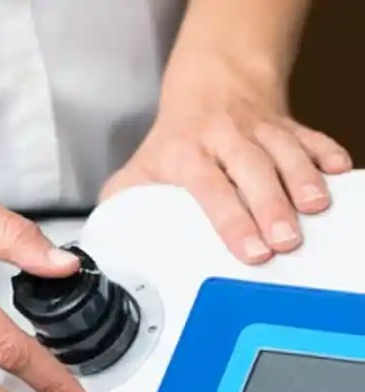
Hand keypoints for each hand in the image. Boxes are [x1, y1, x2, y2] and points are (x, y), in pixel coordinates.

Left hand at [102, 64, 350, 263]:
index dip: (230, 219)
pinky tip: (339, 173)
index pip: (208, 187)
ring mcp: (260, 130)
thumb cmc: (177, 139)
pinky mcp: (289, 125)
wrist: (211, 85)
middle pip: (251, 171)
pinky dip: (327, 153)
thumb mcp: (142, 167)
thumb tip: (109, 243)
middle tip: (284, 241)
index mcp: (186, 153)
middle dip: (270, 206)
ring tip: (315, 210)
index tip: (249, 250)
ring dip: (302, 181)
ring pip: (285, 153)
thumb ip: (125, 203)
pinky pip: (312, 137)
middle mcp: (224, 138)